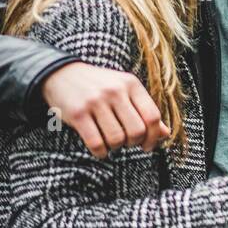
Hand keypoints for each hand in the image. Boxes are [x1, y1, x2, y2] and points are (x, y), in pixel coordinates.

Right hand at [42, 61, 169, 158]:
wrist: (61, 75)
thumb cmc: (99, 87)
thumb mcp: (125, 91)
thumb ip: (145, 110)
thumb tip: (165, 134)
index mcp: (131, 84)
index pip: (152, 116)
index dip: (154, 136)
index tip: (148, 145)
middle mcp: (115, 91)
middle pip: (136, 130)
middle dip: (134, 143)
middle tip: (127, 142)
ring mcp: (95, 101)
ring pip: (117, 139)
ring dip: (116, 147)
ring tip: (111, 142)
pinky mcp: (78, 114)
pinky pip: (96, 144)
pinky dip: (101, 152)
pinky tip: (100, 149)